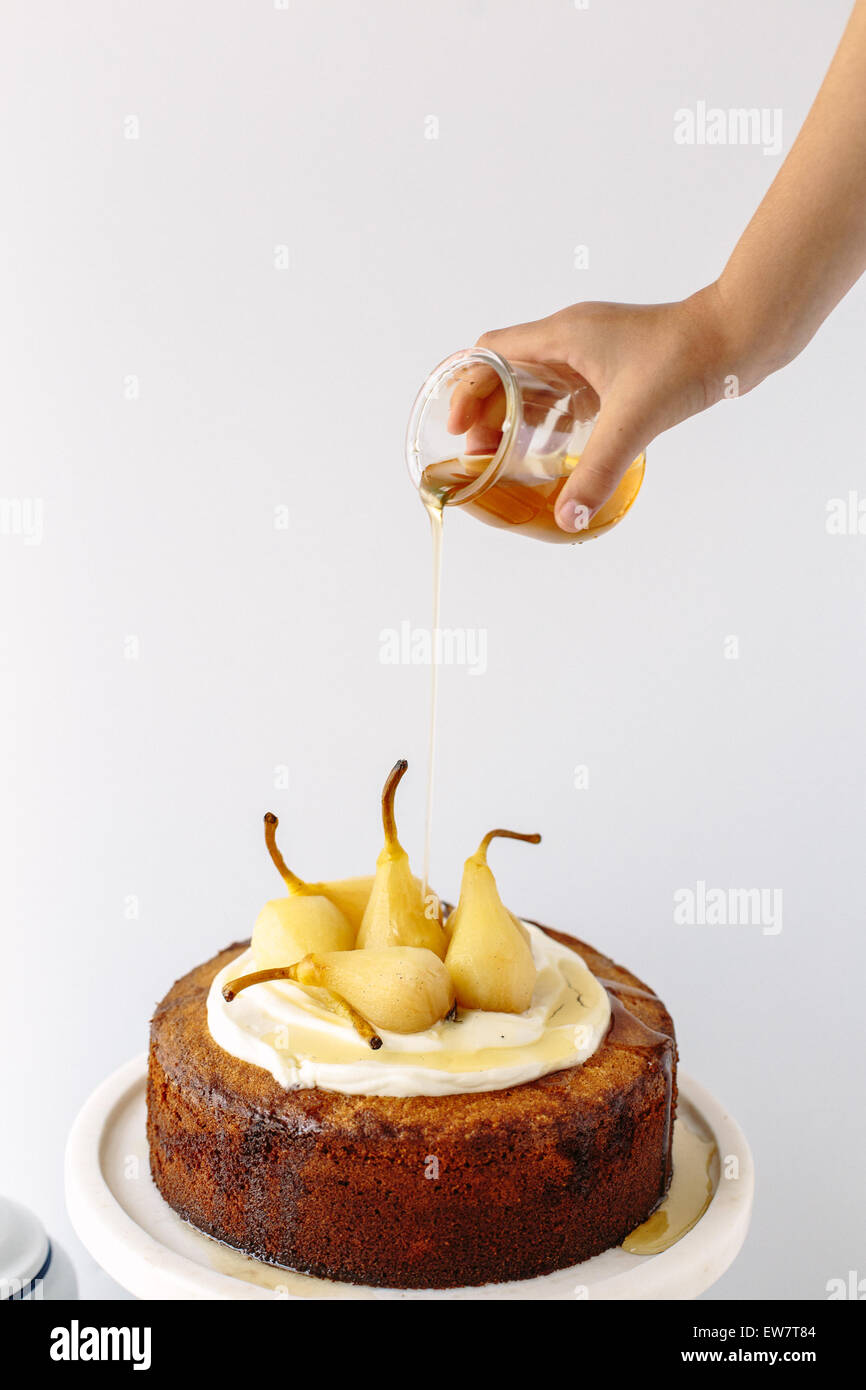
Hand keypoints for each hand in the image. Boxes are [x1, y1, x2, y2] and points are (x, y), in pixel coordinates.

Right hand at [448, 285, 736, 533]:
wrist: (737, 335)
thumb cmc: (685, 359)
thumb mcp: (634, 421)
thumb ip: (597, 471)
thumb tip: (567, 518)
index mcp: (562, 336)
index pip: (491, 353)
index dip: (466, 388)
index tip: (457, 427)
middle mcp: (571, 337)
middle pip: (507, 369)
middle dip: (486, 409)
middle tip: (477, 452)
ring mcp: (594, 350)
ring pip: (536, 381)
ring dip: (516, 414)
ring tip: (502, 454)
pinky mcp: (614, 365)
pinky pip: (567, 390)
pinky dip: (551, 416)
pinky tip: (552, 447)